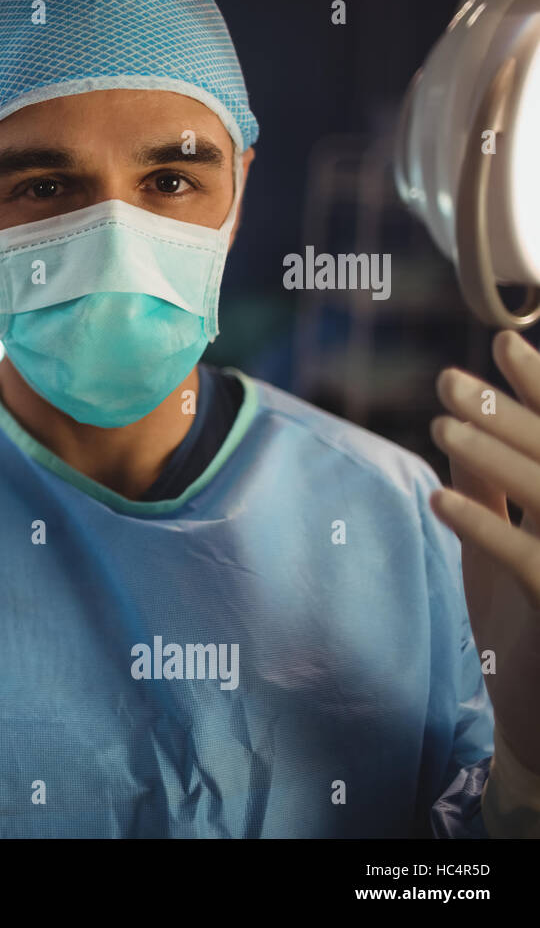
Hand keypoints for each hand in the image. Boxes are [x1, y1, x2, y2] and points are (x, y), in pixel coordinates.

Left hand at [430, 330, 539, 773]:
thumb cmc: (523, 624)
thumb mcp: (503, 549)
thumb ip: (492, 492)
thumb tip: (464, 432)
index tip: (506, 341)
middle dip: (507, 412)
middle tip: (451, 379)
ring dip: (494, 458)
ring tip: (442, 426)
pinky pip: (526, 557)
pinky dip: (483, 525)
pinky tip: (440, 499)